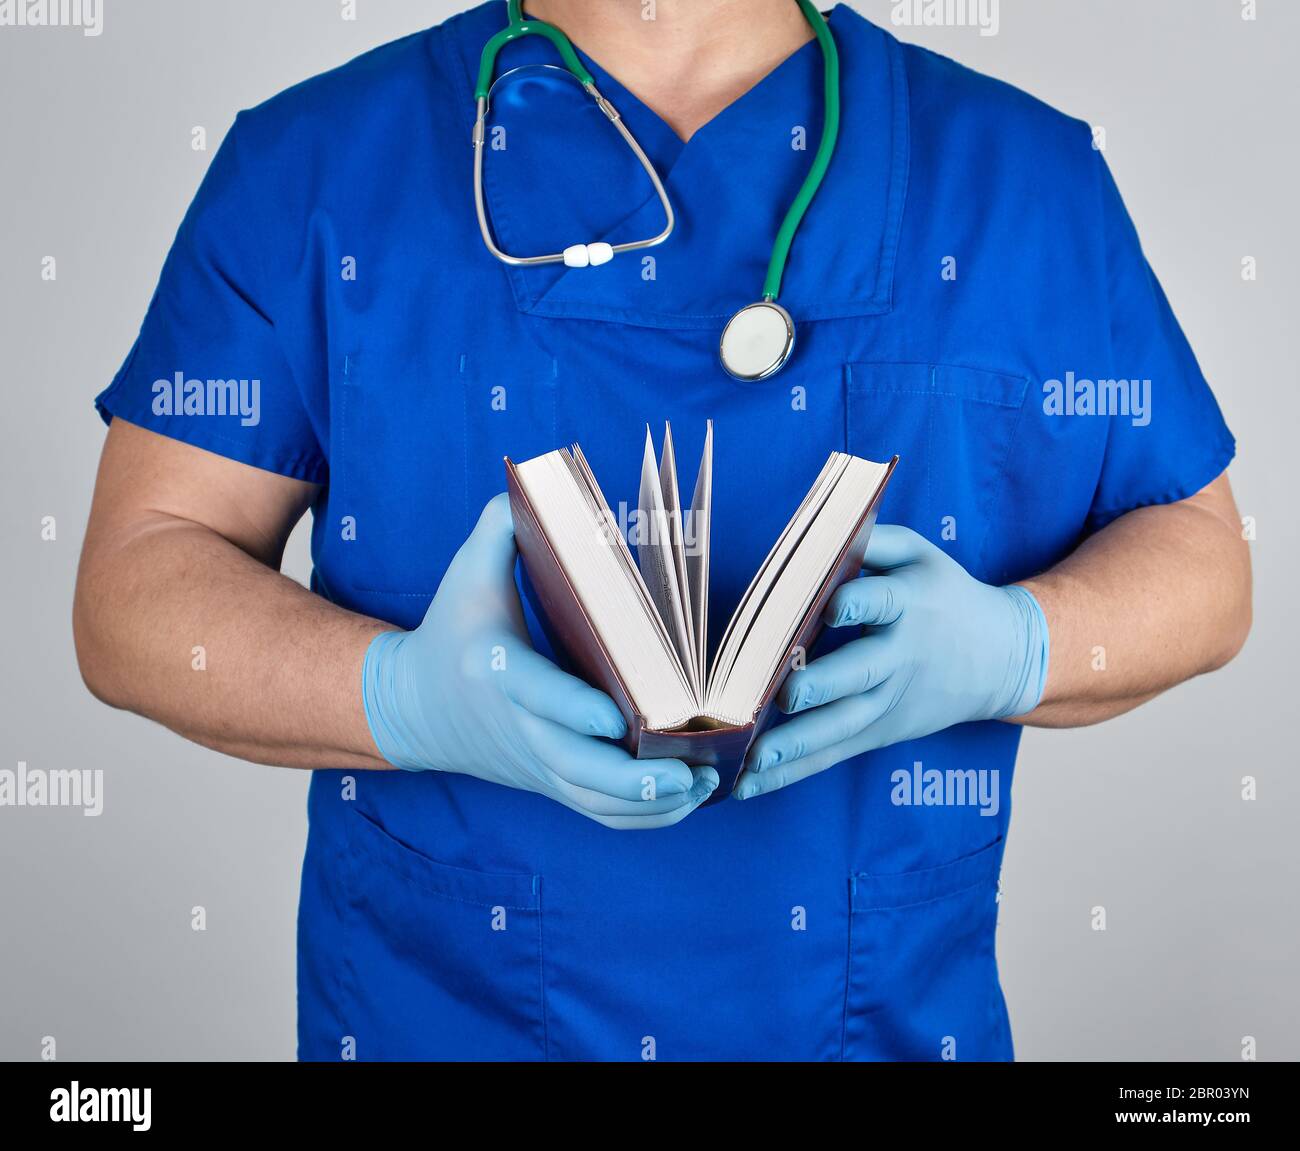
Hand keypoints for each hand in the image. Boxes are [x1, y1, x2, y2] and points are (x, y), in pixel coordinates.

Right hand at [362, 493, 718, 827]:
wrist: (416, 706)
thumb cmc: (451, 630)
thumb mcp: (464, 571)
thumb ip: (500, 526)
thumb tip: (538, 483)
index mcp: (496, 670)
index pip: (537, 695)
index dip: (574, 710)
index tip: (618, 720)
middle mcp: (518, 726)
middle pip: (573, 768)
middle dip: (633, 779)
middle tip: (691, 769)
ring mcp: (535, 762)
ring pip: (590, 801)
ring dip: (648, 805)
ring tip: (702, 786)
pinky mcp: (549, 781)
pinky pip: (596, 813)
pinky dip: (641, 819)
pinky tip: (685, 801)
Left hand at [734, 525, 1048, 800]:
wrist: (1003, 658)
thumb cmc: (945, 596)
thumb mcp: (921, 556)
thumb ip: (874, 541)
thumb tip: (823, 527)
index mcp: (909, 604)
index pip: (882, 602)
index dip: (856, 603)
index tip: (829, 608)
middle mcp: (899, 657)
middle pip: (861, 674)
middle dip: (823, 686)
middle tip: (785, 695)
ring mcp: (890, 701)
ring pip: (843, 725)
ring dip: (796, 745)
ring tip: (753, 761)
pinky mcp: (880, 732)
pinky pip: (834, 753)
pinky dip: (794, 771)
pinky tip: (752, 784)